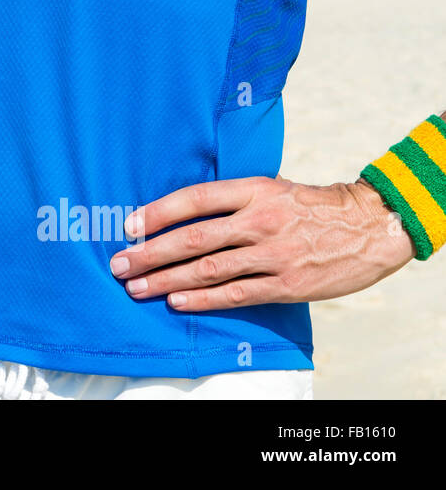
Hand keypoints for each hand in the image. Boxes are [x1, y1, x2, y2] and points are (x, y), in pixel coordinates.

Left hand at [109, 177, 414, 310]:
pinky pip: (236, 294)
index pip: (195, 198)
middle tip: (120, 264)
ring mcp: (274, 254)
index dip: (158, 212)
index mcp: (254, 190)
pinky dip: (203, 299)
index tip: (128, 226)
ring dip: (167, 280)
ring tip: (137, 287)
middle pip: (193, 238)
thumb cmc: (310, 206)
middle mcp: (260, 220)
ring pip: (208, 269)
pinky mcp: (287, 285)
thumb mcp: (271, 187)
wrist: (370, 226)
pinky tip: (176, 302)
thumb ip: (232, 199)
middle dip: (150, 253)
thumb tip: (179, 212)